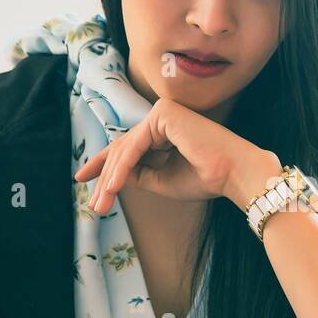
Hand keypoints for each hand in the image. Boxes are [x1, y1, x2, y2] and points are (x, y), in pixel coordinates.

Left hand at [73, 97, 281, 212]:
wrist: (233, 173)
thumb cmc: (206, 178)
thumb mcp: (163, 180)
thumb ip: (139, 175)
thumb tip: (112, 176)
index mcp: (164, 131)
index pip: (127, 148)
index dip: (104, 165)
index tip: (84, 180)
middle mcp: (161, 118)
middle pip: (122, 148)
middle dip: (104, 177)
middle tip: (93, 204)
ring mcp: (161, 113)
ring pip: (125, 149)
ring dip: (110, 178)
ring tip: (101, 202)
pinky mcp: (163, 114)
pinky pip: (134, 146)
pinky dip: (122, 168)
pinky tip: (112, 187)